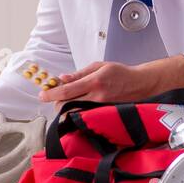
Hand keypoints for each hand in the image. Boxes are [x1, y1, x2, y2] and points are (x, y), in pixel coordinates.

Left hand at [37, 54, 183, 108]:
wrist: (141, 85)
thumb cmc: (120, 73)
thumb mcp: (99, 66)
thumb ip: (79, 74)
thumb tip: (62, 78)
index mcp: (95, 81)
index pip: (67, 90)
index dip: (51, 93)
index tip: (42, 94)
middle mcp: (97, 97)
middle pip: (68, 104)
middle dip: (57, 102)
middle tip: (55, 97)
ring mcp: (101, 108)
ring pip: (74, 112)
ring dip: (66, 108)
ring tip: (66, 101)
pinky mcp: (104, 115)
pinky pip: (84, 116)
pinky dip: (76, 112)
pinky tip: (77, 107)